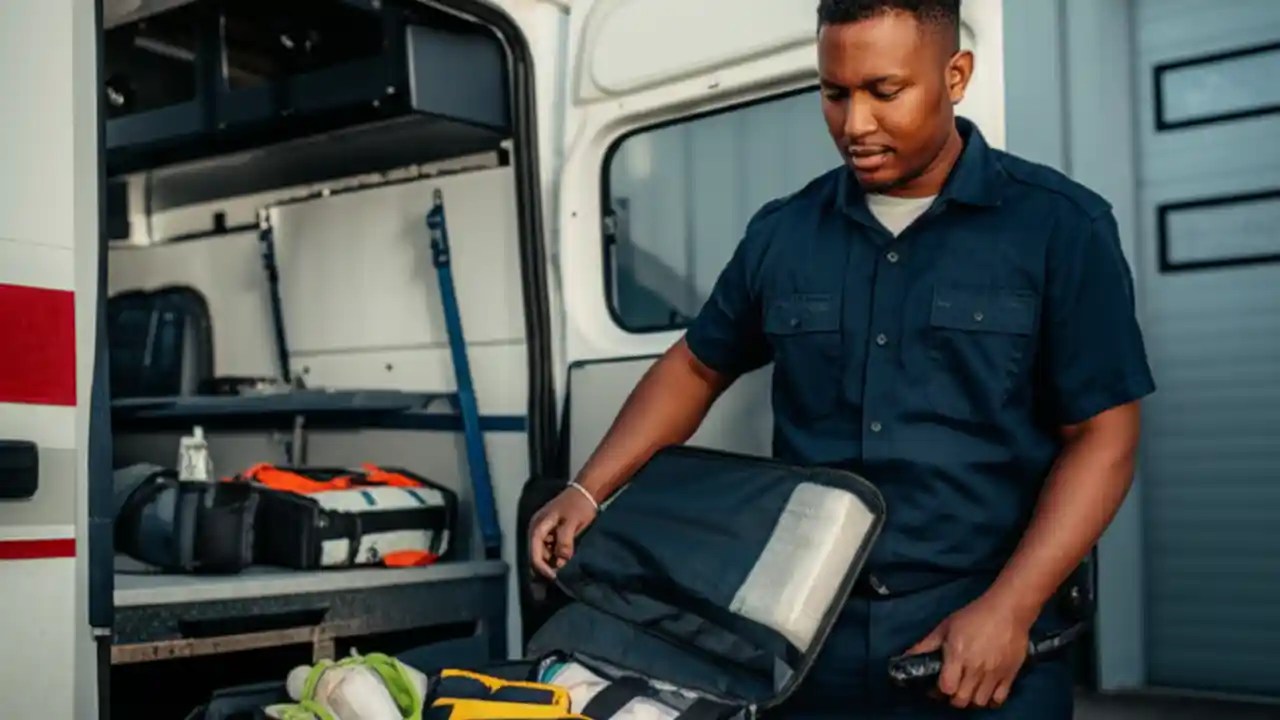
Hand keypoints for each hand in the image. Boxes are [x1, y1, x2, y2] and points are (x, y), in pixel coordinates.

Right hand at [528, 486, 598, 579]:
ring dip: (553, 563)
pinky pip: (550, 550)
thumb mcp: (572, 523)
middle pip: (537, 557)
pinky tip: (566, 561)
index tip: (556, 578)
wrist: (586, 491)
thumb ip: (565, 541)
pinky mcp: (551, 533)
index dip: (543, 569)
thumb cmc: (579, 505)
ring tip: (566, 570)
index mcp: (538, 527)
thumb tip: (561, 561)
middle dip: (547, 568)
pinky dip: (556, 557)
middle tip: (562, 577)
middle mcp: (536, 531)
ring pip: (543, 555)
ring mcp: (543, 532)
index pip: (535, 555)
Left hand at [904, 591, 1034, 709]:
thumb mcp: (946, 626)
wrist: (1008, 610)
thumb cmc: (974, 616)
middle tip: (952, 688)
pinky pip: (999, 699)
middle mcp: (976, 668)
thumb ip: (927, 644)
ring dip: (970, 699)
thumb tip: (908, 656)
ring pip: (979, 702)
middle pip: (961, 700)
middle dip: (953, 698)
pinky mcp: (1010, 675)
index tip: (936, 686)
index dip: (938, 690)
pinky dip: (990, 700)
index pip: (946, 687)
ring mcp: (994, 673)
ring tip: (967, 689)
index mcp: (958, 655)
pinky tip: (984, 692)